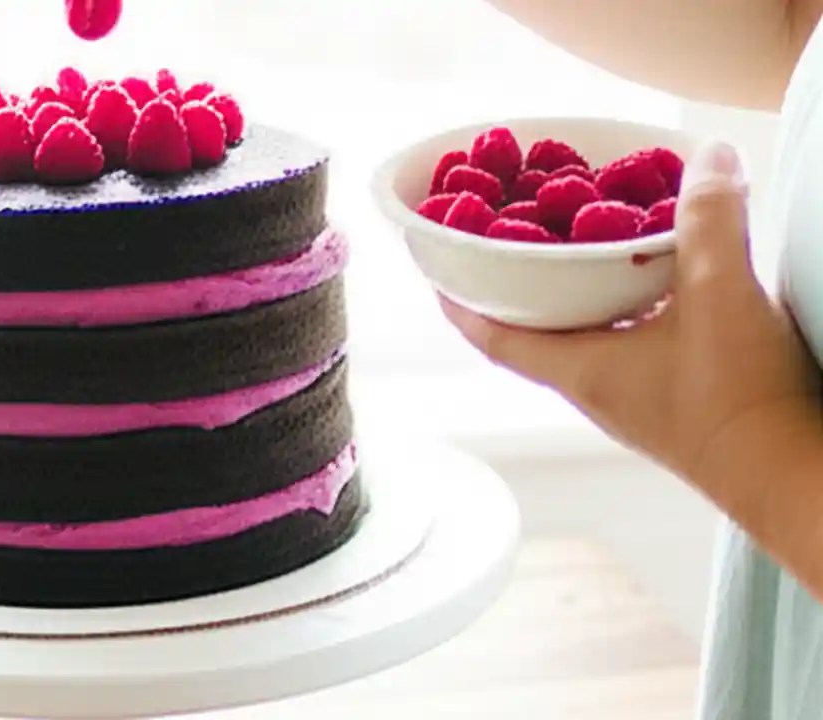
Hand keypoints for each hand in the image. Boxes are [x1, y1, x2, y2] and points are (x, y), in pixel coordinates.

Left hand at [440, 142, 820, 494]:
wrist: (789, 474)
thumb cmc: (738, 399)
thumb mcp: (719, 291)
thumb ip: (710, 219)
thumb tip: (708, 157)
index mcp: (579, 369)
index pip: (493, 337)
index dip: (459, 305)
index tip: (435, 275)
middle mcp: (595, 389)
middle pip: (534, 333)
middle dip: (518, 289)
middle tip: (509, 242)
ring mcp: (633, 401)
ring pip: (584, 338)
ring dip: (575, 297)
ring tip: (577, 249)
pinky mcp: (673, 403)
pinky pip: (629, 344)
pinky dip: (626, 309)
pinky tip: (658, 284)